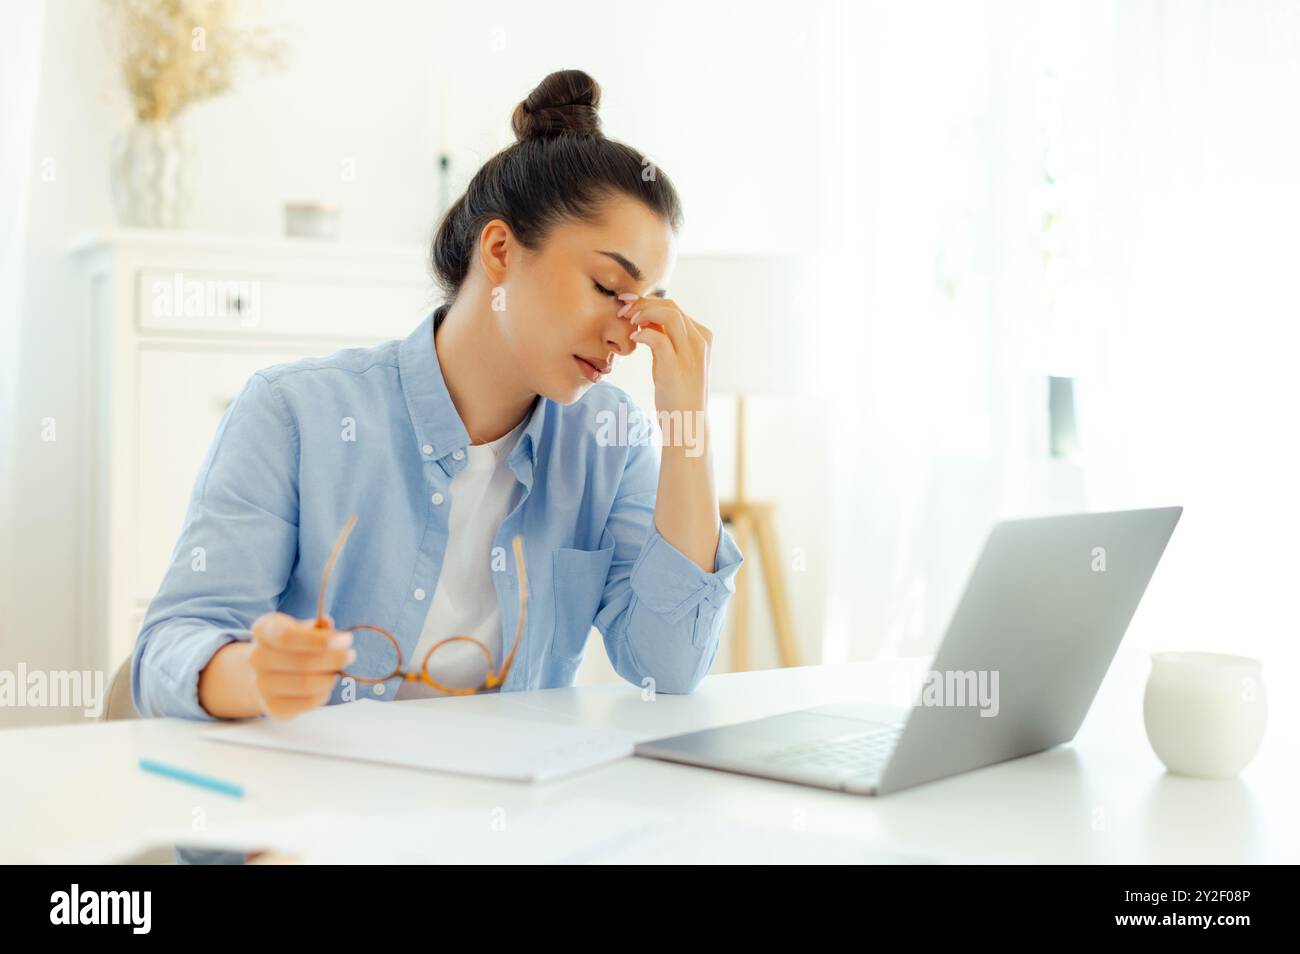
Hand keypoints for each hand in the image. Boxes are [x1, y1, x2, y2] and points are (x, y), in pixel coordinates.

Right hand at [247, 611, 354, 719]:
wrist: (264, 672)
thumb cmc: (290, 645)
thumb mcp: (300, 627)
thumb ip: (316, 627)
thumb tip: (327, 625)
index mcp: (263, 631)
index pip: (288, 637)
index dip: (320, 640)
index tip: (347, 639)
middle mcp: (256, 658)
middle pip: (302, 662)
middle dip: (334, 659)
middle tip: (350, 655)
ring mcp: (261, 685)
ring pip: (305, 684)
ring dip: (330, 677)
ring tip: (337, 671)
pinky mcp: (272, 707)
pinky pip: (306, 702)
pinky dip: (323, 693)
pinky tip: (326, 685)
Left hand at [617, 293, 712, 415]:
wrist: (688, 424)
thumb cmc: (678, 394)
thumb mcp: (673, 360)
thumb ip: (665, 340)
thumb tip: (646, 321)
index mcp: (701, 337)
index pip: (674, 307)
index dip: (648, 302)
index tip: (628, 305)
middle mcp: (699, 342)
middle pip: (670, 306)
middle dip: (643, 303)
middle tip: (622, 310)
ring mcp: (690, 353)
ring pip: (668, 315)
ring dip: (643, 313)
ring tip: (627, 321)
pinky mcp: (676, 367)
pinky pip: (658, 338)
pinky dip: (642, 333)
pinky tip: (633, 339)